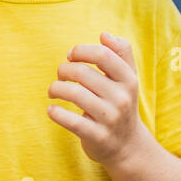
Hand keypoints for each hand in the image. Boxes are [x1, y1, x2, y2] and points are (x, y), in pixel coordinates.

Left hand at [48, 32, 142, 167]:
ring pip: (74, 94)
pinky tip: (52, 109)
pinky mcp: (97, 136)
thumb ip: (121, 52)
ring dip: (56, 89)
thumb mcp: (128, 78)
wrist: (128, 146)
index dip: (81, 51)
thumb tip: (104, 34)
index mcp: (129, 80)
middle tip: (60, 75)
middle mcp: (122, 98)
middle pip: (83, 73)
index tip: (70, 56)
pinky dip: (56, 113)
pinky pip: (71, 121)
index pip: (102, 55)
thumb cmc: (121, 104)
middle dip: (64, 70)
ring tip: (53, 91)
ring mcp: (110, 118)